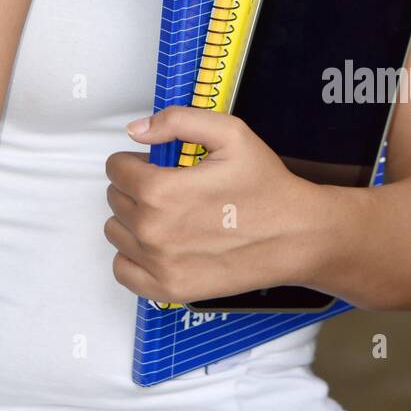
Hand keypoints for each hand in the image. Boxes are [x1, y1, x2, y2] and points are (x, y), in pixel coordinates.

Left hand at [103, 106, 325, 304]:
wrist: (296, 236)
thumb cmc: (265, 185)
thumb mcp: (230, 133)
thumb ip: (176, 121)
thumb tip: (136, 130)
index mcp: (161, 191)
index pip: (116, 169)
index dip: (135, 160)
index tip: (157, 164)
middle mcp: (153, 231)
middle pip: (115, 199)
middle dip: (135, 187)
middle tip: (170, 187)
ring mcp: (159, 265)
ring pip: (116, 232)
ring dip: (132, 219)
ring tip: (167, 214)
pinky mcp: (169, 289)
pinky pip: (123, 270)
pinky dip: (133, 256)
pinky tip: (159, 244)